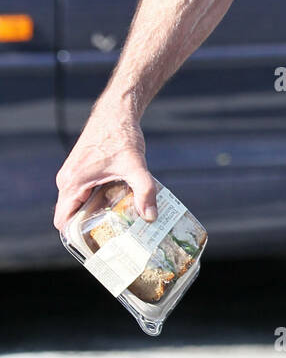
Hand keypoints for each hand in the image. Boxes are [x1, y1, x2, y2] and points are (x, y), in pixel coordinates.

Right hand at [54, 103, 158, 231]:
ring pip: (79, 204)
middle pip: (72, 215)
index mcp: (72, 183)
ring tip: (117, 225)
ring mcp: (73, 175)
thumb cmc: (121, 135)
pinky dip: (96, 201)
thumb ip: (145, 191)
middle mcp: (68, 180)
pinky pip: (83, 193)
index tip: (96, 245)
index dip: (77, 237)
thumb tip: (150, 217)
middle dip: (89, 228)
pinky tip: (117, 204)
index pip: (64, 222)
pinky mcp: (81, 170)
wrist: (117, 111)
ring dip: (94, 213)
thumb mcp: (136, 165)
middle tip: (113, 239)